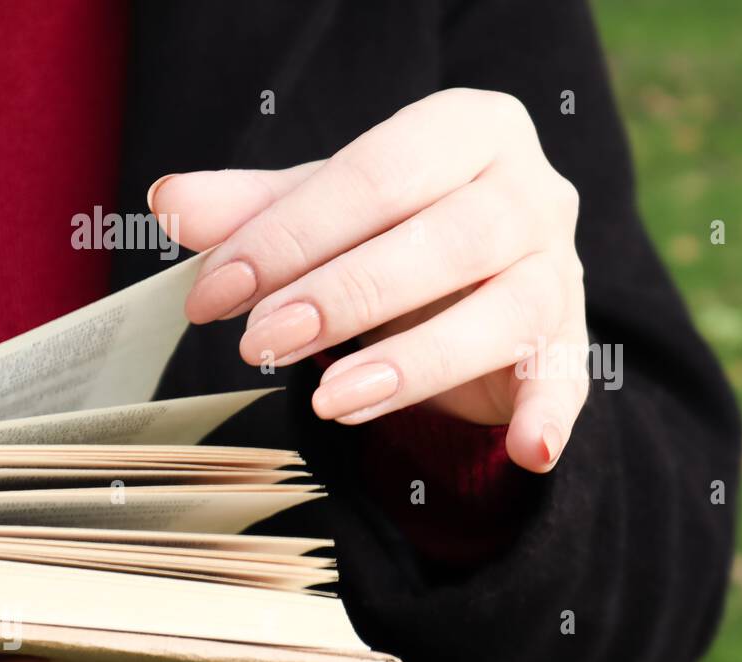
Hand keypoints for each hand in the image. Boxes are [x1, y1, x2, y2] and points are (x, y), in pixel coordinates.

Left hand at [150, 88, 588, 472]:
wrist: (487, 264)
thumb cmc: (401, 224)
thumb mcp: (330, 208)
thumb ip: (259, 208)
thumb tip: (171, 203)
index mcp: (472, 128)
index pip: (379, 173)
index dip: (292, 233)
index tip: (217, 290)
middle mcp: (533, 191)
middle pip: (448, 240)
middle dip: (346, 295)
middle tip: (262, 342)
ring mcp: (561, 268)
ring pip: (503, 312)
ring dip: (416, 363)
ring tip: (331, 401)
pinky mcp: (571, 340)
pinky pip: (567, 379)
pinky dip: (550, 417)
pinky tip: (525, 452)